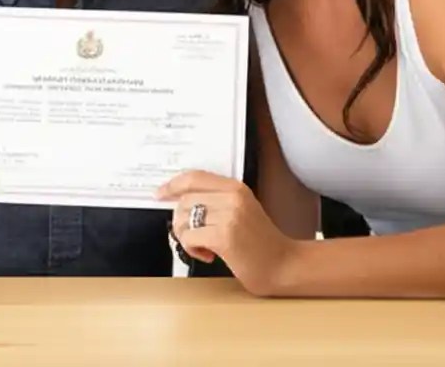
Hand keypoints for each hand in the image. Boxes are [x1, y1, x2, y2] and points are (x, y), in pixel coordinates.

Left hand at [157, 170, 295, 295]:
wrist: (284, 265)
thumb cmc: (262, 244)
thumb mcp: (241, 212)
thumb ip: (216, 202)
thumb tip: (179, 202)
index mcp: (236, 188)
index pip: (194, 177)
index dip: (173, 185)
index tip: (160, 194)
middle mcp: (233, 197)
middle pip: (184, 201)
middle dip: (182, 222)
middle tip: (195, 238)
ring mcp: (229, 216)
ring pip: (183, 219)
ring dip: (186, 238)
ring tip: (204, 247)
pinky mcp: (225, 236)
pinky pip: (190, 238)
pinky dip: (193, 249)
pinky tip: (208, 255)